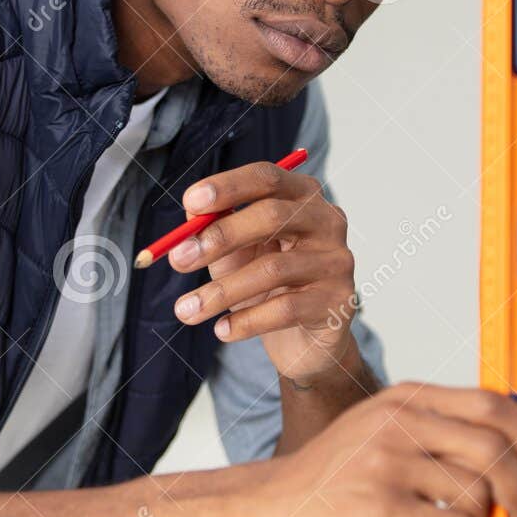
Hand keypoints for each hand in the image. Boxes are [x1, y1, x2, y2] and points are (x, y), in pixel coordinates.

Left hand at [168, 159, 359, 386]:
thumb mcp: (236, 251)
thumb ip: (215, 228)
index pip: (267, 177)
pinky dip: (246, 321)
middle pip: (272, 216)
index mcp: (300, 195)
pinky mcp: (338, 302)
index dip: (228, 186)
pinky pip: (285, 309)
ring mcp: (336, 261)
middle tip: (178, 260)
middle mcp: (326, 221)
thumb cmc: (267, 285)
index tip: (191, 202)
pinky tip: (222, 330)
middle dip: (219, 237)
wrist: (305, 340)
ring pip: (273, 269)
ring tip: (186, 310)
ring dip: (221, 291)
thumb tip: (191, 214)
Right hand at [237, 382, 516, 516]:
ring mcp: (390, 464)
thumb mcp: (380, 432)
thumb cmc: (328, 482)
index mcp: (405, 400)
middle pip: (498, 449)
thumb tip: (516, 461)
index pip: (493, 405)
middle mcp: (399, 422)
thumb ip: (437, 435)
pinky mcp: (383, 509)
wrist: (264, 510)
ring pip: (479, 497)